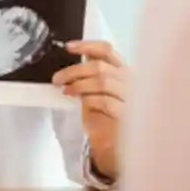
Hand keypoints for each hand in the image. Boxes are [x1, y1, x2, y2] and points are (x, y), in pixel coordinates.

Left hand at [52, 41, 127, 178]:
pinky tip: (81, 103)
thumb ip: (90, 75)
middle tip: (57, 78)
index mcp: (123, 71)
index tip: (68, 47)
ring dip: (79, 84)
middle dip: (74, 71)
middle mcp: (131, 81)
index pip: (107, 50)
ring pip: (102, 81)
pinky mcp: (128, 114)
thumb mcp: (95, 91)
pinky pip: (105, 101)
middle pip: (100, 66)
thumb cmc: (104, 116)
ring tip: (66, 90)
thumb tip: (74, 59)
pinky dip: (89, 99)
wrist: (115, 144)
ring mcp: (132, 97)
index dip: (87, 45)